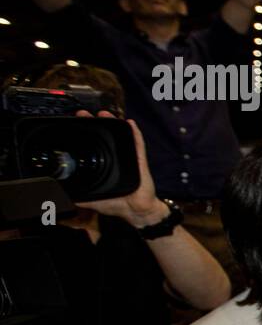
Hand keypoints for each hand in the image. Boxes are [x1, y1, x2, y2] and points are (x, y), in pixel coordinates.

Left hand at [72, 110, 166, 226]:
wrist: (136, 210)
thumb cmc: (116, 204)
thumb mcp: (92, 200)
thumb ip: (77, 196)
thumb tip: (58, 194)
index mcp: (104, 166)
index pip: (92, 146)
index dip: (83, 134)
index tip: (74, 125)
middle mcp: (116, 159)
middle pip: (106, 138)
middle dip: (96, 124)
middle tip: (84, 115)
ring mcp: (129, 159)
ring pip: (121, 137)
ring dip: (114, 124)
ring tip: (105, 114)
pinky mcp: (140, 161)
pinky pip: (138, 145)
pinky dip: (135, 134)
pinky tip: (130, 124)